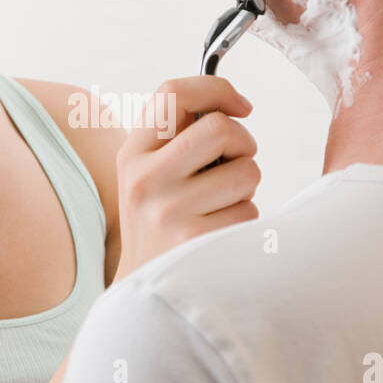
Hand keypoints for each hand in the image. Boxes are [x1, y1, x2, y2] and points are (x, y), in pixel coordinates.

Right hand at [114, 77, 260, 279]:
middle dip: (242, 144)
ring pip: (246, 172)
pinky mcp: (197, 241)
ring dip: (245, 187)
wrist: (145, 293)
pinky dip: (244, 219)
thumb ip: (179, 134)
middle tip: (234, 163)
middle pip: (221, 129)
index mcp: (132, 153)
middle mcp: (145, 179)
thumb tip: (236, 105)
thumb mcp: (150, 172)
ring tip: (220, 204)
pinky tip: (220, 232)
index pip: (174, 93)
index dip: (217, 89)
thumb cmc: (162, 220)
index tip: (242, 106)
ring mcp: (169, 212)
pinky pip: (250, 211)